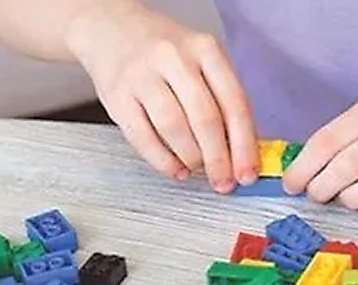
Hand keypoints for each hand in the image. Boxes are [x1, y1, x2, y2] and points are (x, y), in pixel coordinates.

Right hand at [66, 0, 257, 190]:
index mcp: (205, 49)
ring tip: (197, 169)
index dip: (244, 146)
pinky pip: (143, 137)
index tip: (247, 175)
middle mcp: (173, 56)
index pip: (234, 103)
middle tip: (223, 182)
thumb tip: (242, 158)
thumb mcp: (202, 65)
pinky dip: (164, 161)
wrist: (110, 29)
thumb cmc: (165, 57)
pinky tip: (176, 169)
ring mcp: (142, 74)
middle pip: (205, 118)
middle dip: (218, 159)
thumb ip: (224, 105)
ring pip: (174, 127)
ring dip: (191, 158)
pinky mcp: (116, 94)